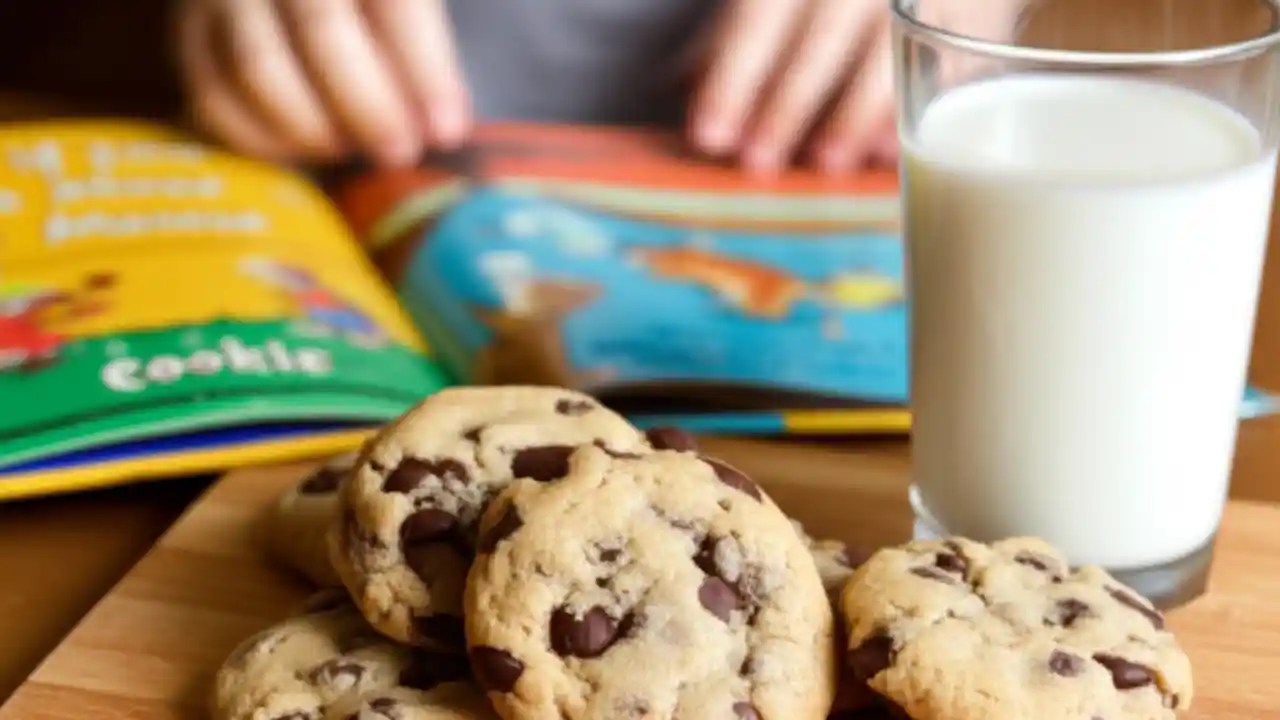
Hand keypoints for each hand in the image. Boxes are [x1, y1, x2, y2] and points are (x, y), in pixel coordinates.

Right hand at [175, 0, 470, 166]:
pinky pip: (209, 93)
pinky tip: (299, 153)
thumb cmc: (366, 0)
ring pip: (256, 66)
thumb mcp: (400, 2)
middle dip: (368, 106)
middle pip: (321, 29)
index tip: (447, 131)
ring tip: (351, 150)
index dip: (426, 71)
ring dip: (312, 127)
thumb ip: (417, 38)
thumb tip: (441, 124)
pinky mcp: (186, 29)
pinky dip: (257, 137)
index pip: (396, 2)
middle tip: (400, 153)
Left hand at [688, 0, 1021, 174]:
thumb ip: (735, 34)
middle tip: (759, 163)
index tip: (709, 138)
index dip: (731, 78)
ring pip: (892, 50)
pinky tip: (889, 152)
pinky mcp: (979, 5)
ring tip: (827, 164)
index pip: (759, 14)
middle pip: (823, 36)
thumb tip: (677, 88)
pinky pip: (954, 59)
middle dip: (788, 105)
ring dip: (856, 115)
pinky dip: (923, 109)